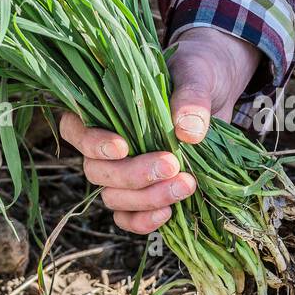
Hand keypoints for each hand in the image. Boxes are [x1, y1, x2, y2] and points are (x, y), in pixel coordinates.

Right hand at [58, 27, 259, 234]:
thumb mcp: (197, 73)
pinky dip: (145, 221)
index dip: (92, 144)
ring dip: (146, 199)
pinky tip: (170, 212)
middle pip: (96, 171)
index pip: (75, 130)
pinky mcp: (147, 190)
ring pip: (114, 198)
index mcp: (103, 108)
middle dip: (132, 175)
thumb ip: (191, 97)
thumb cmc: (198, 73)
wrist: (219, 91)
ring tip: (186, 185)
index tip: (123, 147)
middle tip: (171, 165)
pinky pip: (130, 217)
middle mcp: (107, 143)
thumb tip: (188, 132)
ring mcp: (125, 170)